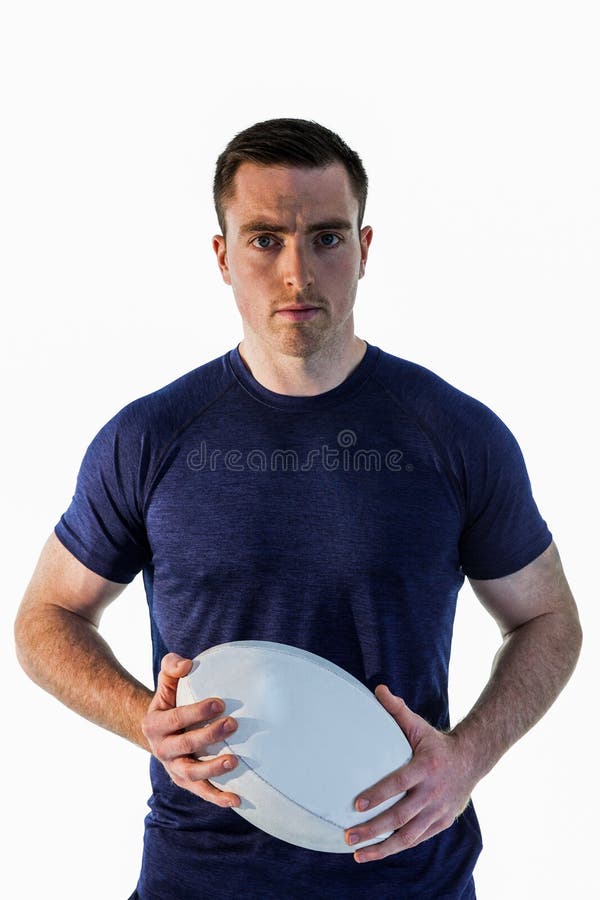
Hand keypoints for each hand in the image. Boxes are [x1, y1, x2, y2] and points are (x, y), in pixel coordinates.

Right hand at [141, 652, 240, 808]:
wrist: (163, 728)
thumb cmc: (171, 699)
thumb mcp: (167, 681)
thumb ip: (172, 666)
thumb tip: (187, 665)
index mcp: (153, 724)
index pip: (175, 718)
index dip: (197, 711)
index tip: (221, 702)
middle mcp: (161, 749)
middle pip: (185, 745)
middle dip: (210, 735)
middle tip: (233, 724)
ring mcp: (173, 768)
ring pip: (192, 774)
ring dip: (213, 769)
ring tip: (235, 760)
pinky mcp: (186, 782)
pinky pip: (201, 793)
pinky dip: (218, 797)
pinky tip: (236, 799)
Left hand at [345, 685, 475, 862]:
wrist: (471, 761)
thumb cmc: (436, 743)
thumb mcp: (419, 725)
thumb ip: (397, 710)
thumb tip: (378, 689)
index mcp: (425, 767)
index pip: (399, 782)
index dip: (379, 794)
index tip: (357, 805)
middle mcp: (432, 793)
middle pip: (400, 816)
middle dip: (373, 828)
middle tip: (348, 835)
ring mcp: (438, 811)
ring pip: (408, 835)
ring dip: (382, 847)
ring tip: (357, 853)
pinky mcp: (441, 823)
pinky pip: (417, 839)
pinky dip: (397, 847)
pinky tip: (377, 852)